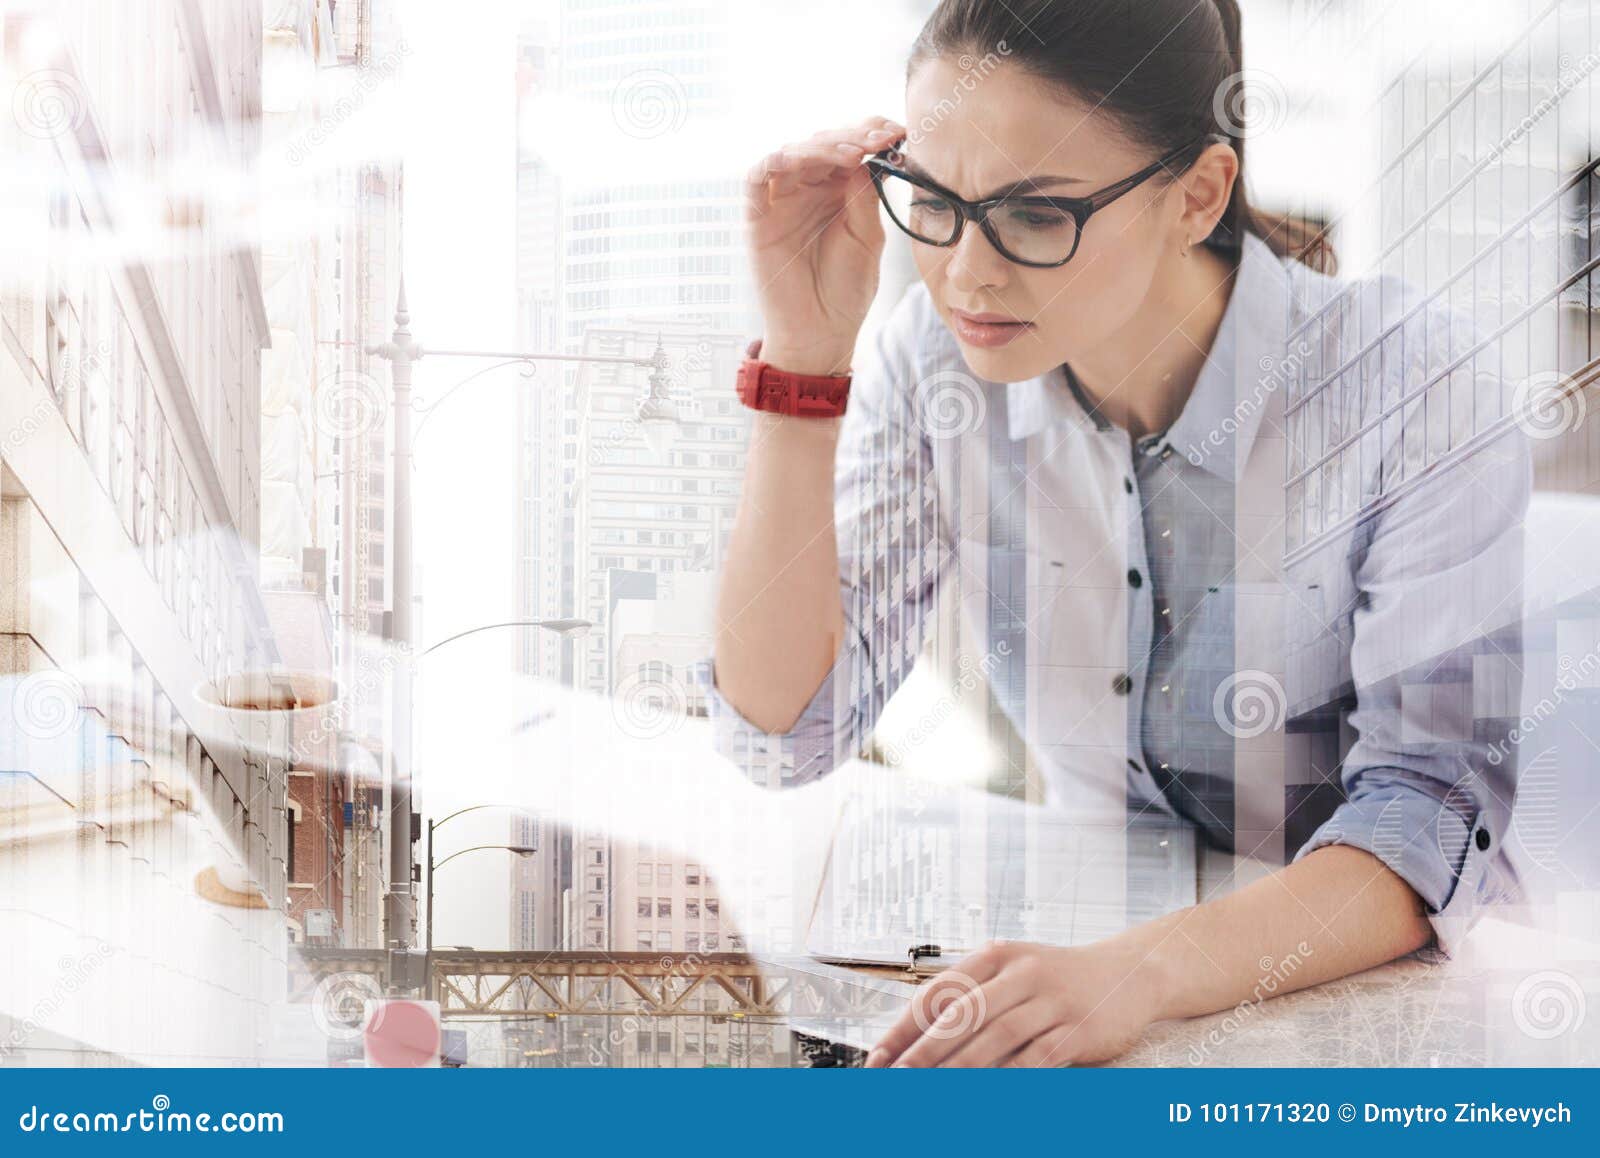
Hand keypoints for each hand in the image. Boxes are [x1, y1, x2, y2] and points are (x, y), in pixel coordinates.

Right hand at [744, 117, 904, 374]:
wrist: (819, 332)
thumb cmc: (845, 289)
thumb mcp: (867, 238)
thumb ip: (864, 197)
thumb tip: (866, 156)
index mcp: (841, 192)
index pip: (852, 149)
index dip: (872, 133)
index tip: (898, 133)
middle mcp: (811, 189)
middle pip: (825, 144)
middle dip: (853, 136)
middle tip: (879, 140)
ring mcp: (783, 200)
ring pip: (795, 153)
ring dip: (822, 147)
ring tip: (852, 153)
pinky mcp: (758, 215)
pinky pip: (758, 177)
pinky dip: (775, 161)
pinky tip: (798, 158)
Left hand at [864, 939, 1165, 1067]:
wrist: (1131, 974)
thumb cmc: (1060, 979)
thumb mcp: (1015, 973)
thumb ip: (975, 999)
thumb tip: (919, 1042)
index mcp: (997, 956)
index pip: (939, 992)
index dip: (905, 1027)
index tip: (879, 1058)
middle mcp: (1022, 972)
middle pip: (962, 1014)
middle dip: (923, 1051)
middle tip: (896, 1079)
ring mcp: (1052, 1000)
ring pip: (995, 1038)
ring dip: (958, 1070)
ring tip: (931, 1092)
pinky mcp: (1078, 1029)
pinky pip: (1035, 1059)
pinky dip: (1008, 1079)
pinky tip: (986, 1094)